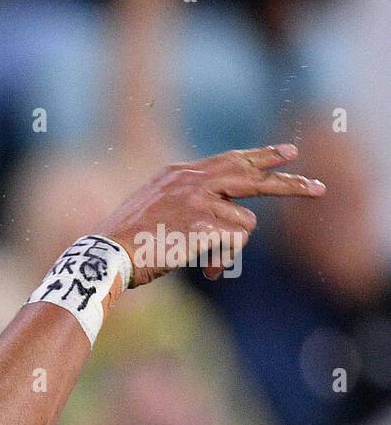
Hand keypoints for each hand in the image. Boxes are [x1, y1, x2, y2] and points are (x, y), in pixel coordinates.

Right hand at [96, 144, 325, 284]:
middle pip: (253, 176)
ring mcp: (200, 199)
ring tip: (212, 267)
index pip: (230, 159)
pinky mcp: (206, 222)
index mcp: (178, 173)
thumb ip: (181, 201)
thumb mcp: (149, 210)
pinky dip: (226, 261)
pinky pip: (236, 243)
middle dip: (288, 184)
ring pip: (244, 223)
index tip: (288, 153)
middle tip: (317, 189)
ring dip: (231, 250)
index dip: (261, 157)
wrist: (107, 254)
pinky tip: (209, 271)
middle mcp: (193, 179)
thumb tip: (215, 217)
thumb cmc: (122, 243)